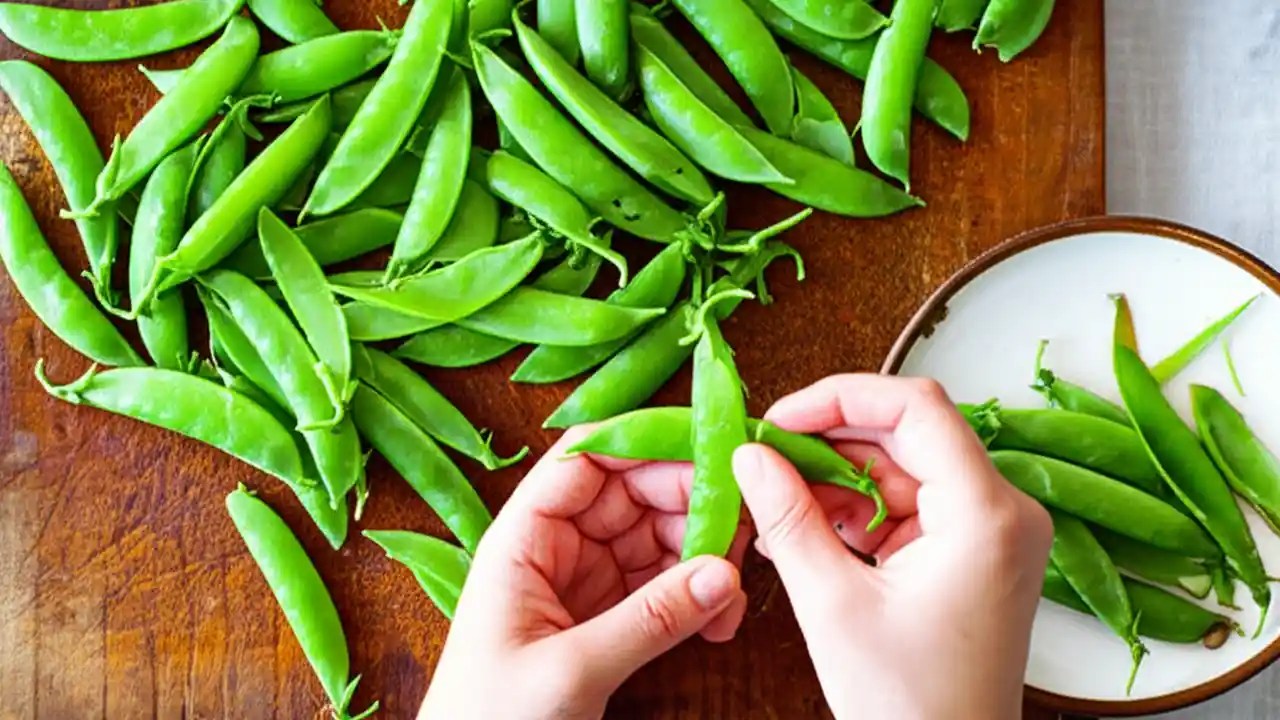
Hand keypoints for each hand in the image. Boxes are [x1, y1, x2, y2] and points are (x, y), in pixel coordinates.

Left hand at [420, 428, 749, 719]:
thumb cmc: (488, 719)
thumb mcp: (569, 670)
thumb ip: (649, 619)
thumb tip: (724, 571)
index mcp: (523, 537)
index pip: (585, 459)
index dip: (645, 441)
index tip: (710, 446)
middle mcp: (556, 547)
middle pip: (632, 491)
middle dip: (689, 502)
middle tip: (742, 525)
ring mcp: (585, 581)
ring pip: (656, 537)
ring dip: (702, 554)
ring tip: (734, 588)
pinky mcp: (607, 618)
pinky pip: (663, 585)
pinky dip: (696, 596)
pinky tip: (720, 620)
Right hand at [735, 375, 1051, 719]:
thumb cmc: (907, 706)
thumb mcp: (832, 605)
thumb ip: (787, 518)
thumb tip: (749, 455)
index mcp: (986, 515)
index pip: (915, 408)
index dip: (840, 398)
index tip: (779, 418)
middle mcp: (1003, 512)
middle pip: (909, 434)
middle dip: (831, 440)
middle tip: (765, 456)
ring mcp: (991, 533)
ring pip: (903, 469)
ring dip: (837, 480)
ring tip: (775, 506)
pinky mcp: (973, 553)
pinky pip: (909, 506)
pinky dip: (856, 512)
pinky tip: (806, 531)